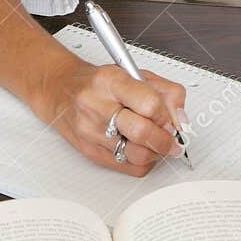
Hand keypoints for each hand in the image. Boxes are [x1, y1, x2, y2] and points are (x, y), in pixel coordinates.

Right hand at [32, 59, 186, 176]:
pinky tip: (138, 148)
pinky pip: (128, 167)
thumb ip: (164, 91)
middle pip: (142, 133)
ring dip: (154, 152)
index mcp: (110, 81)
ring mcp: (91, 131)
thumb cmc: (97, 82)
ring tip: (154, 142)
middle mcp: (97, 106)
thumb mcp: (133, 73)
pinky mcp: (90, 152)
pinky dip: (141, 161)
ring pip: (137, 155)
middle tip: (171, 139)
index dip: (167, 115)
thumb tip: (181, 118)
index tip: (172, 118)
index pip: (149, 103)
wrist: (60, 90)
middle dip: (165, 139)